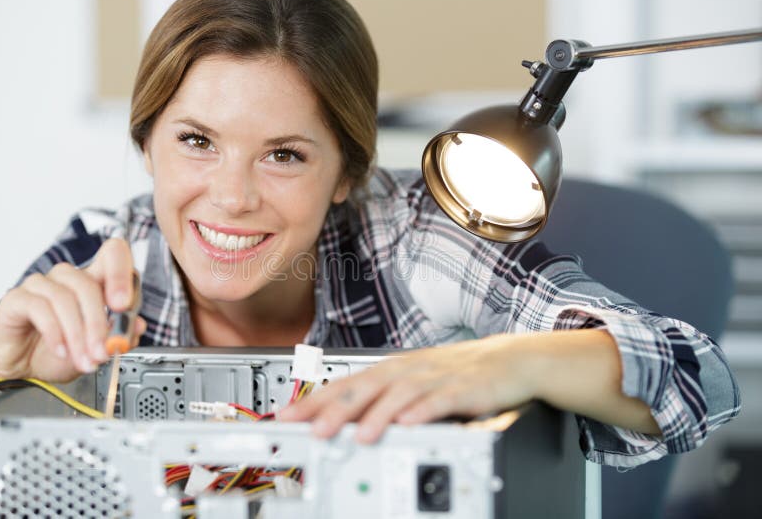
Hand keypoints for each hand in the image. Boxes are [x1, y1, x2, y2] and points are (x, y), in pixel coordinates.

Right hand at [0, 238, 144, 381]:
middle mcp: (67, 278)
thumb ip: (120, 336)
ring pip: (66, 298)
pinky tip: (61, 351)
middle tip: (102, 351)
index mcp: (93, 282)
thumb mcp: (97, 350)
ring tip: (84, 359)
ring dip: (78, 334)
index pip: (113, 254)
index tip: (124, 305)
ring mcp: (41, 285)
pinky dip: (55, 333)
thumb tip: (138, 327)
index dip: (121, 273)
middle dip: (98, 324)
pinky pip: (40, 308)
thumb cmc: (59, 352)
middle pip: (88, 285)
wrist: (22, 369)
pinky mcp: (17, 298)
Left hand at [277, 336, 539, 442]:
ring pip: (400, 394)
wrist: (510, 360)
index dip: (316, 399)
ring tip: (358, 435)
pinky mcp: (465, 388)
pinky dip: (424, 411)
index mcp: (394, 369)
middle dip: (337, 409)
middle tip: (312, 429)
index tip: (287, 415)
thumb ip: (382, 399)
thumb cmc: (458, 373)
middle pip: (366, 386)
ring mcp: (436, 378)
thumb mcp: (415, 382)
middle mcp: (410, 370)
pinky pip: (441, 399)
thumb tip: (343, 420)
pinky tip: (410, 423)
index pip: (347, 383)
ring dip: (377, 414)